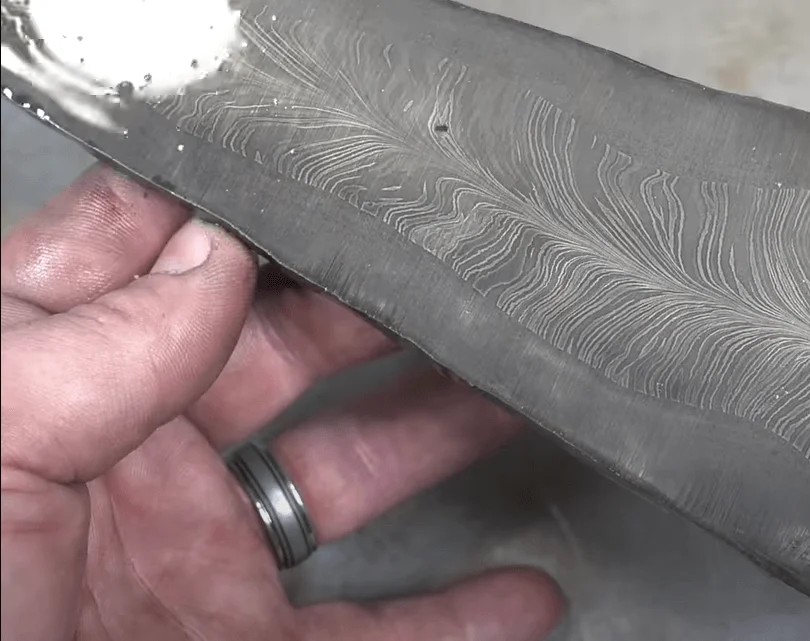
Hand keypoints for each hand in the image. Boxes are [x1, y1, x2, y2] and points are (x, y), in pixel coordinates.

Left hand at [1, 165, 563, 640]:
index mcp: (42, 383)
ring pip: (345, 472)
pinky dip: (458, 615)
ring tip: (518, 392)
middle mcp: (122, 458)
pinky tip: (518, 597)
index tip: (331, 167)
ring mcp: (190, 556)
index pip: (141, 253)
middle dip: (369, 300)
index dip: (234, 201)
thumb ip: (85, 345)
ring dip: (439, 434)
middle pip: (277, 344)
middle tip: (454, 264)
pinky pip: (372, 630)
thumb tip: (206, 259)